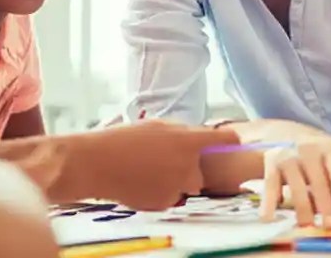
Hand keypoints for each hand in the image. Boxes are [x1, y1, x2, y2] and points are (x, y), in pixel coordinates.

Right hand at [65, 121, 238, 210]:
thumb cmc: (122, 139)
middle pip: (201, 169)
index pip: (225, 139)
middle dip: (190, 166)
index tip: (234, 141)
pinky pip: (170, 198)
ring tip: (149, 171)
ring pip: (186, 185)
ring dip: (175, 180)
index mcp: (188, 141)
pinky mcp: (164, 204)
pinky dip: (161, 192)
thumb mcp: (156, 125)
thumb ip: (182, 132)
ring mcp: (177, 188)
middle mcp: (188, 166)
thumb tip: (198, 137)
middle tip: (165, 159)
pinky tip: (142, 183)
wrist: (95, 164)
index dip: (231, 139)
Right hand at [260, 137, 330, 226]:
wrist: (286, 134)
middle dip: (326, 204)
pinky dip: (269, 201)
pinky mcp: (271, 163)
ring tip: (308, 225)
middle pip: (319, 180)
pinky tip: (269, 216)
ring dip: (302, 207)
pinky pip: (270, 184)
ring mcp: (289, 155)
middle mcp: (310, 149)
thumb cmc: (322, 156)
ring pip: (296, 185)